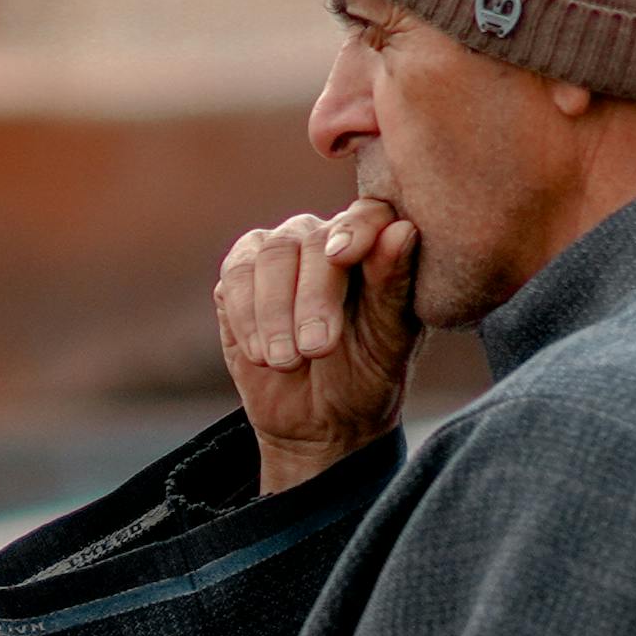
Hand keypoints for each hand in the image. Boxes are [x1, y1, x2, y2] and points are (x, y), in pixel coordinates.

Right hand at [218, 195, 421, 496]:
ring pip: (267, 258)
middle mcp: (323, 238)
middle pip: (309, 242)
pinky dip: (245, 320)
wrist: (320, 421)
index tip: (343, 257)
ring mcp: (277, 253)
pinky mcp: (237, 278)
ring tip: (287, 362)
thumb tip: (401, 229)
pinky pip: (233, 280)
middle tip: (317, 349)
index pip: (366, 214)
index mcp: (372, 244)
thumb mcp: (390, 340)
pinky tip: (262, 355)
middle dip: (311, 298)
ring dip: (274, 315)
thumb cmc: (368, 375)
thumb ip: (393, 285)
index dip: (355, 230)